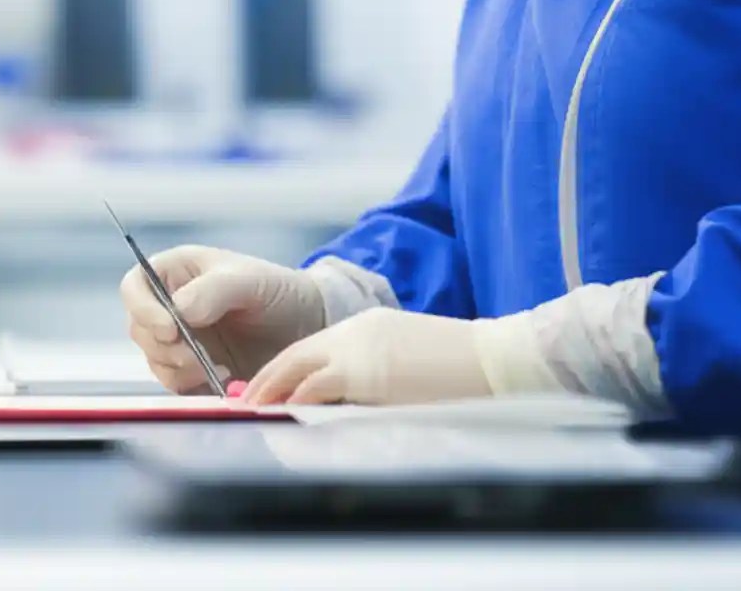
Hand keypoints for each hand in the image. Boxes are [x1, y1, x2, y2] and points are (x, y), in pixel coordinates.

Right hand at [121, 245, 325, 392]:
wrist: (305, 326)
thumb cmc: (276, 290)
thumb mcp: (250, 280)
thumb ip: (212, 290)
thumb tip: (179, 311)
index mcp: (174, 273)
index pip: (134, 288)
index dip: (143, 310)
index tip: (170, 329)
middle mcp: (168, 306)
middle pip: (141, 330)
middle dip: (165, 347)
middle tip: (196, 357)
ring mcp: (178, 341)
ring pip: (155, 360)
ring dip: (179, 370)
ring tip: (216, 368)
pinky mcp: (191, 371)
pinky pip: (176, 384)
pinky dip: (193, 386)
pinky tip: (222, 380)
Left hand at [242, 307, 492, 404]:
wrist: (497, 359)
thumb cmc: (467, 370)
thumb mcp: (411, 365)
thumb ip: (377, 377)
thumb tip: (353, 406)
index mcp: (368, 326)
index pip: (313, 348)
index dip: (285, 370)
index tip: (265, 388)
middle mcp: (356, 331)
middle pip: (294, 354)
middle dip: (265, 379)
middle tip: (242, 402)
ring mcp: (358, 348)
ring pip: (296, 368)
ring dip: (270, 391)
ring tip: (249, 412)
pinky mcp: (364, 371)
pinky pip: (314, 387)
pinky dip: (291, 401)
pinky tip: (277, 415)